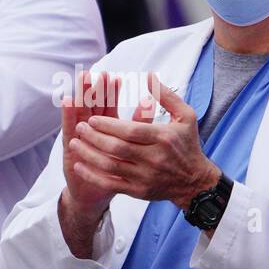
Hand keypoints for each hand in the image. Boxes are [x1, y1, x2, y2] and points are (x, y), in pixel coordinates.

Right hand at [59, 71, 126, 217]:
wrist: (96, 193)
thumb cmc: (116, 171)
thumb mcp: (130, 150)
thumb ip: (139, 126)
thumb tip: (149, 102)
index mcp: (107, 128)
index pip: (108, 105)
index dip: (111, 93)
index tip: (114, 78)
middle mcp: (91, 128)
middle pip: (93, 104)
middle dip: (95, 88)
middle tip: (98, 72)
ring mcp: (79, 136)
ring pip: (81, 111)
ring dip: (82, 95)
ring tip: (83, 79)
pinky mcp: (70, 147)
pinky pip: (69, 128)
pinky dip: (68, 114)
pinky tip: (68, 100)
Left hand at [70, 72, 219, 210]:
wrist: (194, 182)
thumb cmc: (187, 144)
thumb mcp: (186, 116)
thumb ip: (166, 96)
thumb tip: (149, 76)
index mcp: (163, 138)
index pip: (131, 131)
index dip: (109, 125)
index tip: (92, 118)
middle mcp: (154, 159)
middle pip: (117, 148)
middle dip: (94, 137)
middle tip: (79, 127)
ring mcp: (145, 177)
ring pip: (111, 166)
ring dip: (89, 155)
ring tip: (74, 144)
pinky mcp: (138, 191)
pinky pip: (111, 184)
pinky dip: (93, 176)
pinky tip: (80, 166)